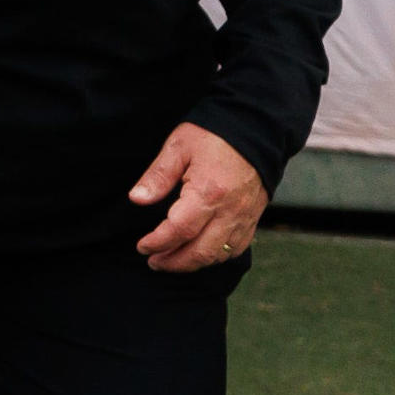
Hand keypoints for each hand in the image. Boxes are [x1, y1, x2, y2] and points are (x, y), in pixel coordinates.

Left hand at [128, 121, 265, 270]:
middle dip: (174, 262)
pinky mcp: (254, 218)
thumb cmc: (214, 136)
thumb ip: (158, 176)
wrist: (257, 131)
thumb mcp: (178, 147)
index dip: (158, 243)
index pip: (179, 230)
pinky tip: (200, 253)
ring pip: (219, 254)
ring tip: (171, 261)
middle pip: (201, 251)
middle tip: (153, 262)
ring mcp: (245, 217)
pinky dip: (216, 257)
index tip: (142, 247)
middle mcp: (230, 211)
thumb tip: (137, 199)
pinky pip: (237, 248)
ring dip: (194, 263)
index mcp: (208, 192)